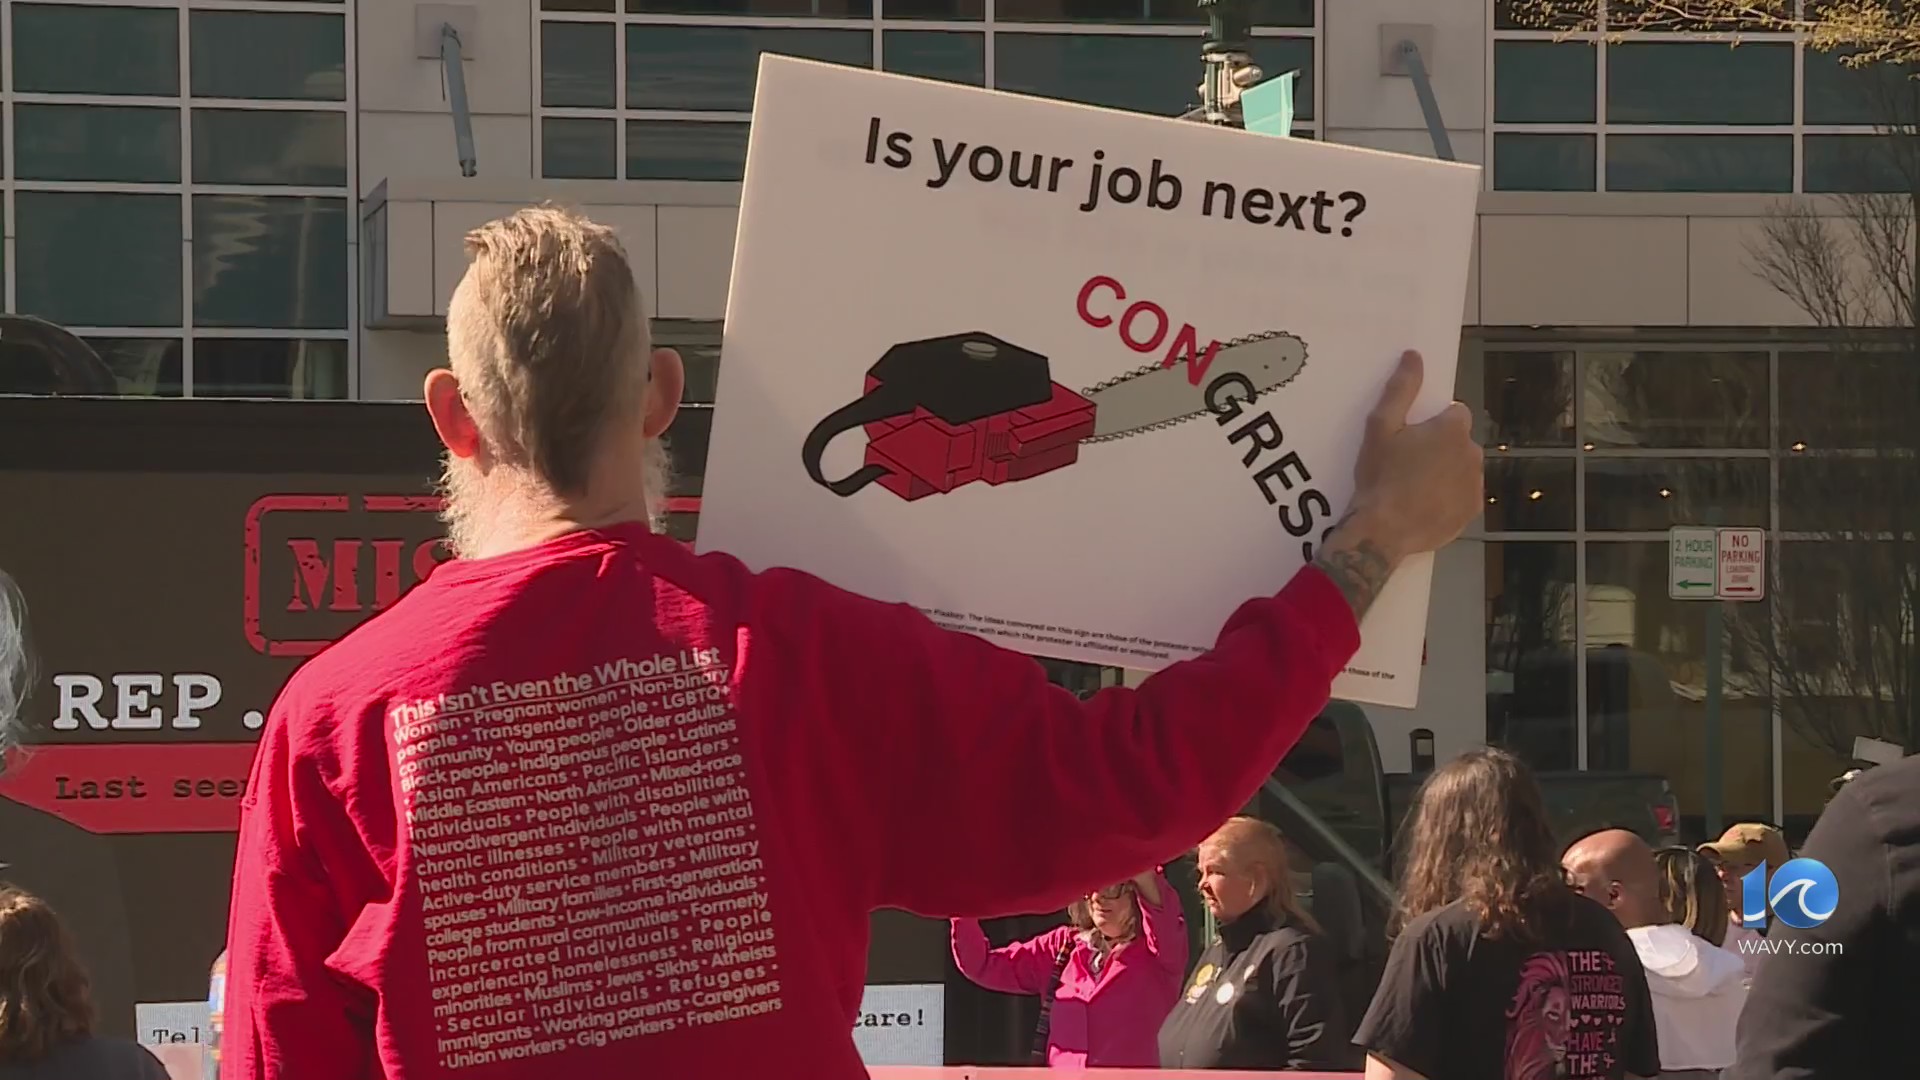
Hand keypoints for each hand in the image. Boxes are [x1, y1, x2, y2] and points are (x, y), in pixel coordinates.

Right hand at [1347, 350, 1482, 563]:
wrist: (1383, 531)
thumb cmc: (1380, 476)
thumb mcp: (1380, 428)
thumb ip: (1401, 389)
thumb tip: (1414, 355)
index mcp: (1453, 429)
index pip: (1454, 414)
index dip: (1433, 425)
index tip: (1411, 440)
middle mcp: (1473, 453)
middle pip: (1460, 442)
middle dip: (1442, 449)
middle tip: (1409, 466)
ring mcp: (1475, 484)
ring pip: (1463, 469)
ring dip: (1447, 472)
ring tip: (1416, 489)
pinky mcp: (1473, 511)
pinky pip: (1464, 496)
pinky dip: (1451, 498)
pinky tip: (1426, 507)